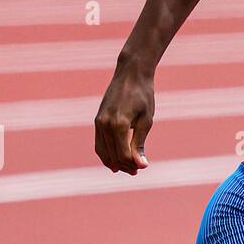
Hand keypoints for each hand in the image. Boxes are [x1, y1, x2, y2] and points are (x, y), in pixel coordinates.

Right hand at [94, 59, 154, 173]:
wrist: (130, 74)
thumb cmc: (143, 96)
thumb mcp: (146, 120)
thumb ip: (140, 143)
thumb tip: (141, 165)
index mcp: (119, 124)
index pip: (123, 155)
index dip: (134, 164)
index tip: (144, 166)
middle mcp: (105, 124)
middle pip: (113, 156)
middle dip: (125, 166)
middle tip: (138, 170)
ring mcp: (99, 122)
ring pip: (103, 152)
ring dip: (115, 162)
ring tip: (128, 167)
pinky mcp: (98, 120)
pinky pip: (99, 143)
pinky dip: (107, 154)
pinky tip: (116, 159)